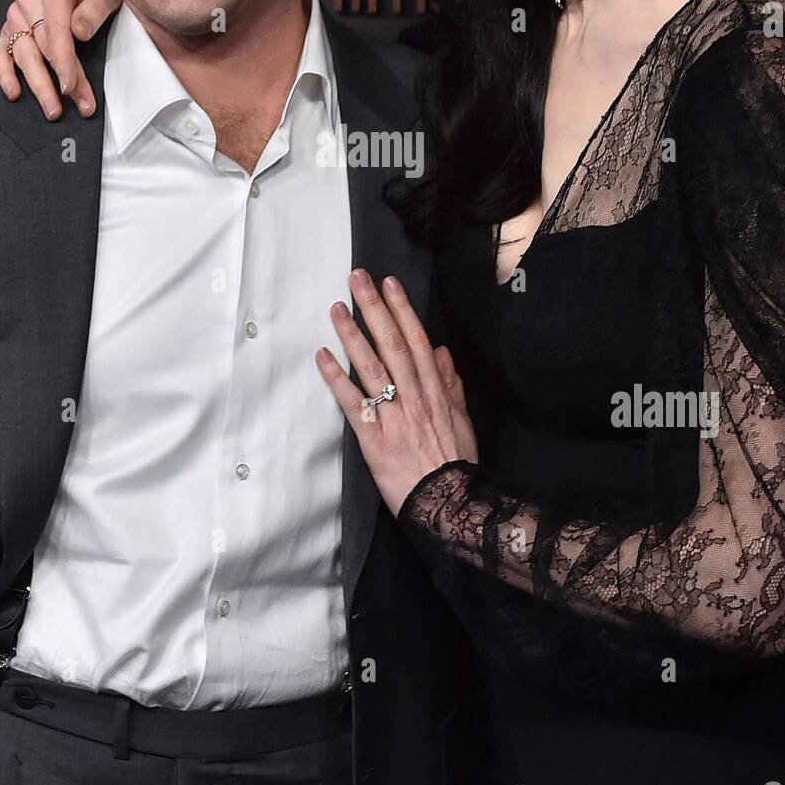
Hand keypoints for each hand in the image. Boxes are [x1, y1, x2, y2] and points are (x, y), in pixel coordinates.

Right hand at [0, 0, 121, 117]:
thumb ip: (95, 8)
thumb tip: (79, 33)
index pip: (56, 29)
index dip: (63, 61)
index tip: (71, 86)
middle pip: (40, 46)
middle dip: (58, 81)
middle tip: (76, 106)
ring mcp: (16, 15)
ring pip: (22, 54)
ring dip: (37, 85)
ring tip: (53, 110)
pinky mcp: (10, 29)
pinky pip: (0, 53)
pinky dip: (4, 74)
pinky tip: (15, 93)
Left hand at [315, 270, 477, 517]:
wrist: (448, 505)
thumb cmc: (455, 463)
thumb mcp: (462, 420)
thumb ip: (451, 385)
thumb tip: (440, 352)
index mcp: (435, 391)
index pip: (417, 340)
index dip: (402, 309)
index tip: (390, 283)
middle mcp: (414, 396)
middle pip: (392, 343)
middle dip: (374, 308)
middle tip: (358, 278)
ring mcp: (393, 415)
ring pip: (371, 366)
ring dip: (352, 334)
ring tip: (337, 308)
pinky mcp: (372, 438)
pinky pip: (352, 402)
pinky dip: (336, 377)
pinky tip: (322, 355)